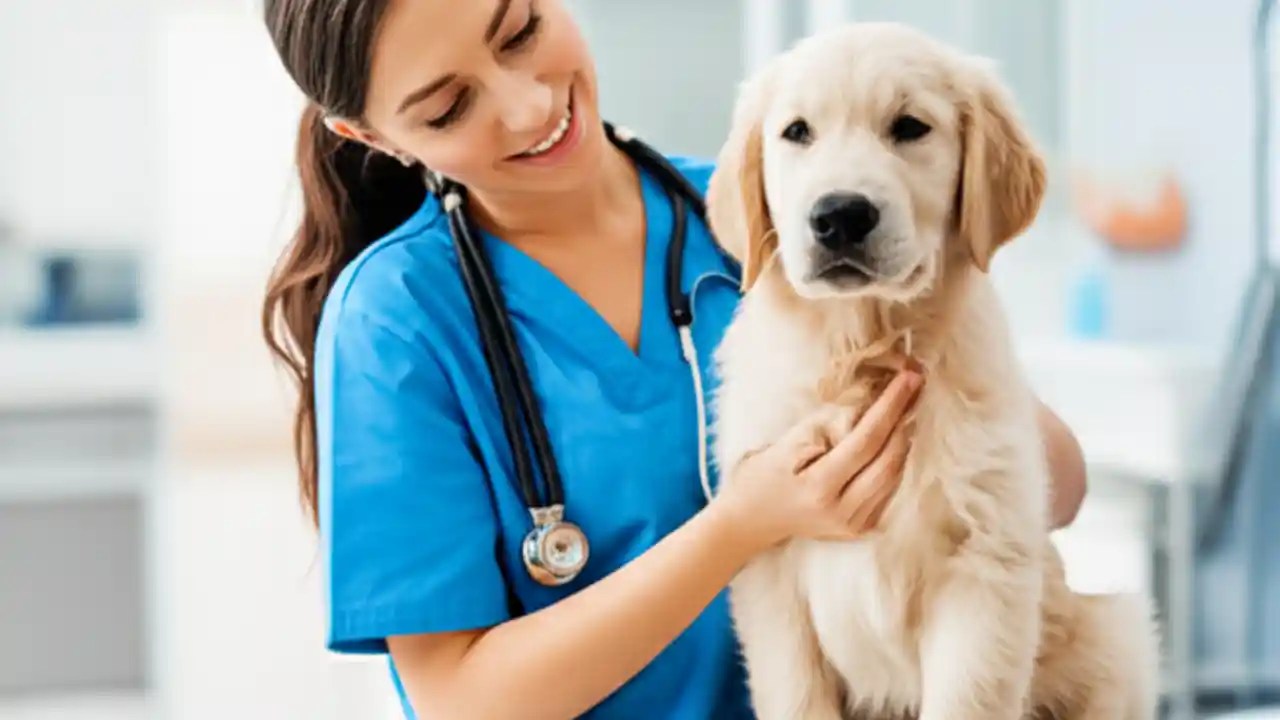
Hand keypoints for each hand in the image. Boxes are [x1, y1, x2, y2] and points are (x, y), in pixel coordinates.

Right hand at [714, 369, 923, 553]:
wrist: (750, 520)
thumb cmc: (761, 477)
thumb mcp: (784, 443)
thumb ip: (825, 426)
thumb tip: (865, 410)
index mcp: (818, 488)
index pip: (865, 442)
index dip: (889, 408)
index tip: (907, 379)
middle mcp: (841, 512)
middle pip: (887, 462)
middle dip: (903, 421)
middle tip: (913, 388)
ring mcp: (852, 525)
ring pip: (893, 477)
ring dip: (903, 441)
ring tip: (906, 408)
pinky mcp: (859, 529)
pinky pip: (888, 491)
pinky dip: (894, 462)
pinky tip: (893, 440)